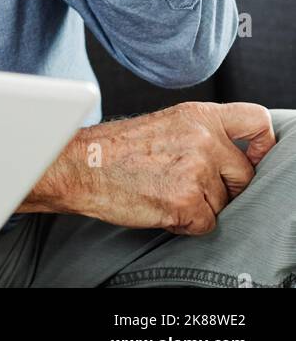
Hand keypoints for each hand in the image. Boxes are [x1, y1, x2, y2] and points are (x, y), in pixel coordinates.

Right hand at [25, 101, 276, 233]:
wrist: (76, 166)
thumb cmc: (113, 149)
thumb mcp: (164, 124)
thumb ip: (201, 134)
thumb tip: (236, 157)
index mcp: (197, 115)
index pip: (257, 121)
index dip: (264, 144)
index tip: (254, 157)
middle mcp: (202, 139)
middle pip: (245, 174)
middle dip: (223, 187)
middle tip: (185, 182)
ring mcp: (196, 170)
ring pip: (223, 203)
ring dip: (199, 206)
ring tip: (162, 190)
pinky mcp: (187, 201)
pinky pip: (206, 224)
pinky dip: (184, 223)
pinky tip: (158, 205)